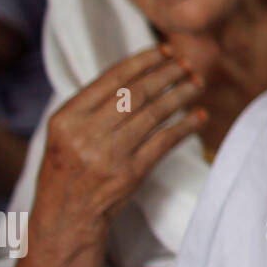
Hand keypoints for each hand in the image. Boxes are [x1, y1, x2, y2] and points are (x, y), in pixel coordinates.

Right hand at [33, 45, 205, 244]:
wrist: (66, 215)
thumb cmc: (69, 167)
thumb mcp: (66, 131)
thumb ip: (93, 104)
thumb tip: (139, 72)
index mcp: (67, 117)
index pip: (112, 79)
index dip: (143, 62)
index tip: (166, 51)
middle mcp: (87, 133)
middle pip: (136, 93)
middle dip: (167, 74)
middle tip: (188, 64)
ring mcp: (110, 154)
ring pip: (155, 114)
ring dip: (181, 95)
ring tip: (197, 83)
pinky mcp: (132, 173)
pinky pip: (166, 141)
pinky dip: (186, 125)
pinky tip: (200, 115)